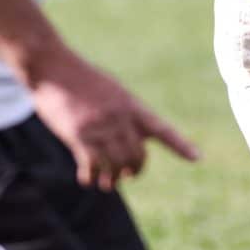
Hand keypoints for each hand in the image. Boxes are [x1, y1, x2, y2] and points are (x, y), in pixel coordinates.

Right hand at [32, 44, 198, 190]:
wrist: (53, 66)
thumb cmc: (79, 77)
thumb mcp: (110, 89)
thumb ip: (122, 112)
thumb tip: (128, 139)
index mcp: (131, 104)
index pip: (162, 129)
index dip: (180, 145)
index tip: (197, 158)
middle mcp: (120, 118)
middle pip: (137, 156)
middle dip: (134, 170)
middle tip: (127, 176)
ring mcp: (100, 127)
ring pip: (116, 165)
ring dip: (113, 179)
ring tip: (107, 183)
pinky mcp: (78, 135)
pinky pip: (92, 165)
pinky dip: (91, 176)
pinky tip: (87, 178)